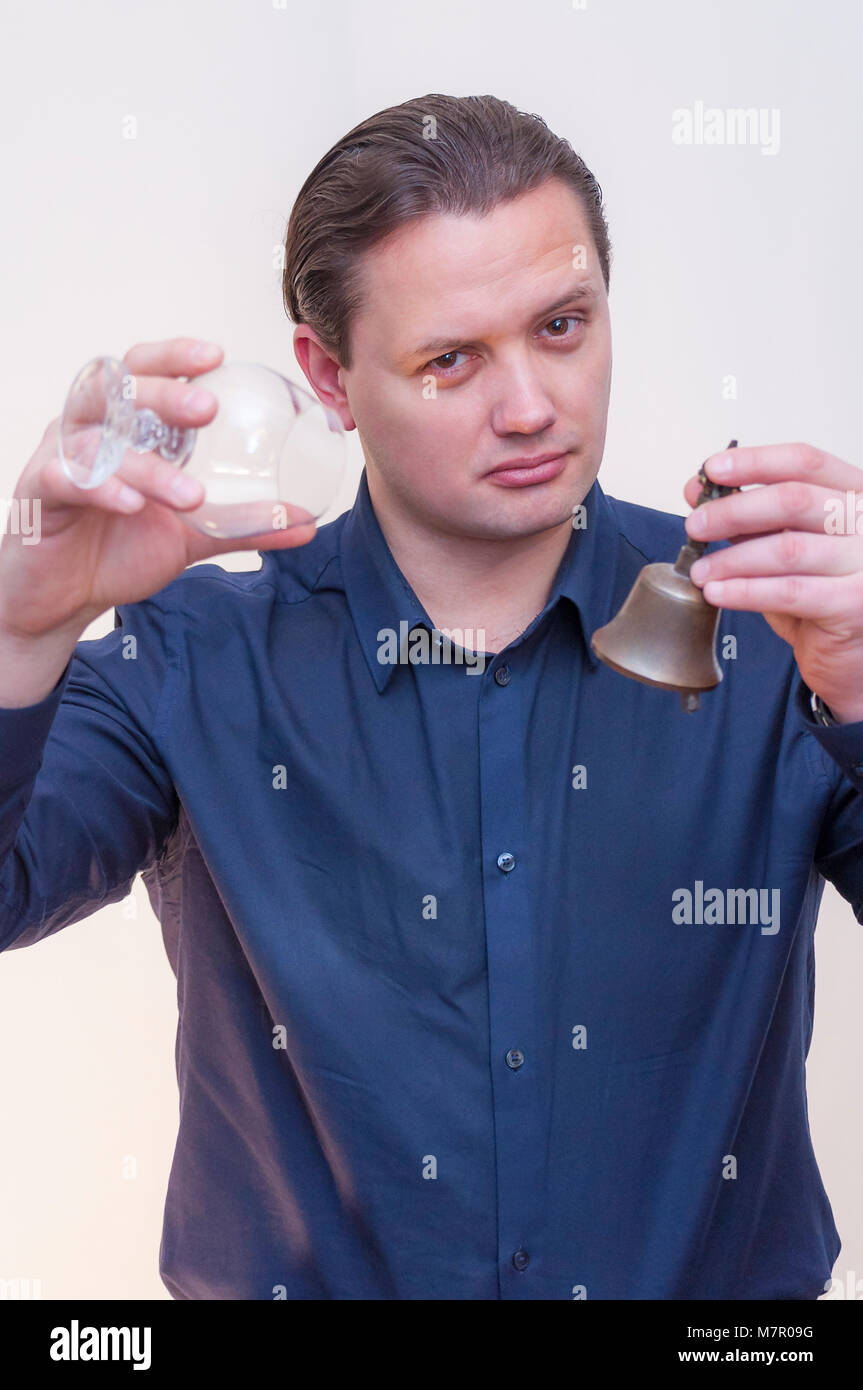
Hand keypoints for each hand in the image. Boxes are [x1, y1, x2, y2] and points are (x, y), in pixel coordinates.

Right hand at [0, 338, 318, 640]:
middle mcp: (90, 430)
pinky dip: (99, 489)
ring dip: (145, 464)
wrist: (66, 597)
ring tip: (190, 495)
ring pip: (98, 441)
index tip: (216, 355)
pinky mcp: (38, 493)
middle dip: (164, 394)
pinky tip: (130, 503)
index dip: (175, 357)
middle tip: (206, 411)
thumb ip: (243, 524)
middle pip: (118, 389)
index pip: (145, 370)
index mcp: (126, 426)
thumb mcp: (191, 535)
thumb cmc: (119, 549)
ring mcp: (60, 457)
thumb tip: (305, 521)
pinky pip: (66, 480)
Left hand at [682, 443, 862, 724]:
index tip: (712, 471)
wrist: (851, 656)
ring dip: (732, 558)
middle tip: (696, 525)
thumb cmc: (821, 595)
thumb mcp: (786, 546)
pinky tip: (718, 592)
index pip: (805, 462)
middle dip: (734, 511)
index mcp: (855, 495)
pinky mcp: (853, 603)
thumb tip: (698, 491)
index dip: (755, 462)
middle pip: (793, 499)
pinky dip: (745, 591)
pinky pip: (789, 592)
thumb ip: (752, 518)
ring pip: (787, 548)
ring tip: (700, 570)